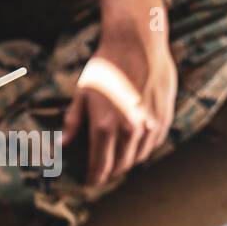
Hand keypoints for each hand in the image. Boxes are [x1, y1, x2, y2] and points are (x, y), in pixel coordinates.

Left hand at [62, 12, 176, 186]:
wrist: (136, 43)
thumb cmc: (105, 66)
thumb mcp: (82, 93)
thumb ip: (73, 121)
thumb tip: (63, 144)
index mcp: (104, 127)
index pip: (100, 166)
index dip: (94, 178)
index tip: (90, 182)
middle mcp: (129, 131)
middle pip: (120, 165)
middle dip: (110, 172)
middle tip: (104, 172)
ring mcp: (149, 125)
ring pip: (139, 157)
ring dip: (128, 162)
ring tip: (119, 161)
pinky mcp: (164, 117)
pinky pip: (154, 144)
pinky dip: (144, 149)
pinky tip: (136, 145)